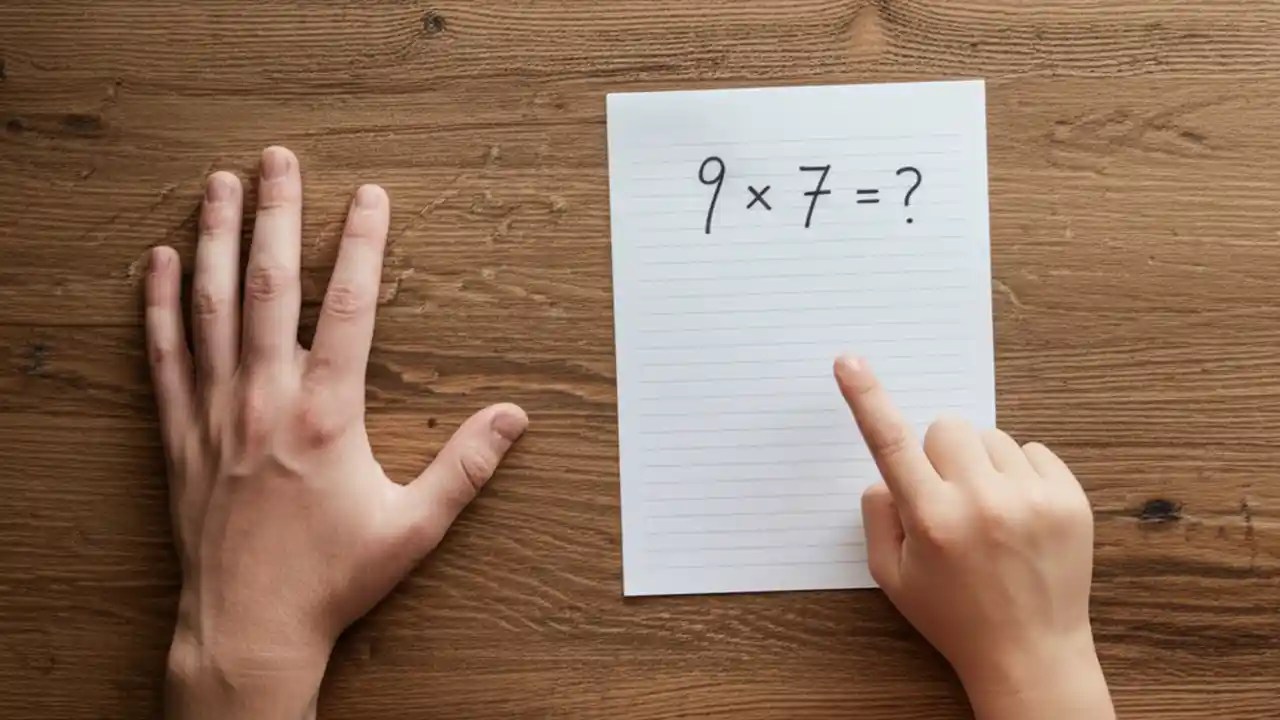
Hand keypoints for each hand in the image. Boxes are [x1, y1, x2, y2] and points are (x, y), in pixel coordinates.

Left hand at [147, 147, 527, 718]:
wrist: (247, 628)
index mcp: (326, 416)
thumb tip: (514, 418)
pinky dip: (158, 305)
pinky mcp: (179, 435)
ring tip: (219, 184)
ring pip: (210, 308)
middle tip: (279, 160)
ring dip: (216, 240)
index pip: (349, 309)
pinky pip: (163, 356)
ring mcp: (215, 413)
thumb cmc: (331, 580)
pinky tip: (161, 261)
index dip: (361, 245)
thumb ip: (466, 467)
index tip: (369, 197)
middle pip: (269, 288)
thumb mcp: (414, 527)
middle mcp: (266, 401)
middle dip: (276, 216)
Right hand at [834, 356, 1112, 719]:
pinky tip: (1019, 514)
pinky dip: (1020, 473)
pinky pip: (1032, 449)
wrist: (1031, 653)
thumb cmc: (953, 616)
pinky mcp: (1069, 499)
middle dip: (940, 454)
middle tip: (948, 495)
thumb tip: (887, 473)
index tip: (849, 361)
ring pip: (990, 436)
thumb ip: (878, 516)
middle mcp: (982, 503)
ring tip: (989, 513)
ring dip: (982, 463)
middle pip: (947, 427)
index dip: (866, 397)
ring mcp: (1031, 498)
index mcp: (932, 521)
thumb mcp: (892, 576)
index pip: (890, 443)